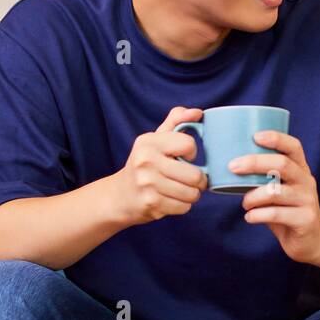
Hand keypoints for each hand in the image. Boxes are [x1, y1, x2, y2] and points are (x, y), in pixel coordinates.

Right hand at [110, 106, 208, 224]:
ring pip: (192, 193)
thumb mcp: (155, 139)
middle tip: (191, 179)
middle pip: (195, 175)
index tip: (184, 156)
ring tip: (182, 189)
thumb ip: (176, 120)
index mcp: (149, 142)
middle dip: (199, 180)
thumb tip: (197, 112)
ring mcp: (147, 184)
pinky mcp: (151, 204)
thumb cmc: (144, 164)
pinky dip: (183, 206)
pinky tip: (172, 200)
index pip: (189, 143)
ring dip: (192, 194)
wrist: (119, 195)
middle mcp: (146, 162)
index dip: (192, 152)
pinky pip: (184, 207)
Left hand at [233, 131, 319, 264]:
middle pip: (282, 164)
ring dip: (253, 196)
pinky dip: (257, 215)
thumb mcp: (282, 190)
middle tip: (233, 167)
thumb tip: (231, 167)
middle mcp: (306, 181)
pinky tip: (250, 217)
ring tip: (244, 203)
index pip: (293, 146)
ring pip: (276, 191)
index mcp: (301, 169)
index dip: (276, 138)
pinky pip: (276, 214)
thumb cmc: (289, 211)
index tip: (255, 136)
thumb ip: (265, 179)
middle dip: (255, 163)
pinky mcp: (305, 219)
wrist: (314, 240)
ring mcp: (307, 200)